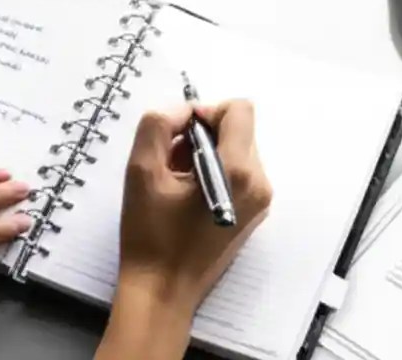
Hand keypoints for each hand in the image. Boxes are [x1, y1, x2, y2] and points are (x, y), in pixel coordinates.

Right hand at [97, 100, 271, 359]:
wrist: (163, 291)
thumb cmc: (150, 234)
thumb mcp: (140, 171)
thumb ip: (157, 125)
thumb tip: (181, 112)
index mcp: (239, 171)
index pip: (238, 110)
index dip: (204, 112)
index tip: (176, 135)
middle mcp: (260, 182)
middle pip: (237, 130)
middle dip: (201, 136)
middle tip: (168, 163)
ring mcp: (260, 201)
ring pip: (236, 150)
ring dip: (203, 155)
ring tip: (174, 183)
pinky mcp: (253, 214)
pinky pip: (237, 173)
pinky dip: (211, 173)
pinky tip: (185, 197)